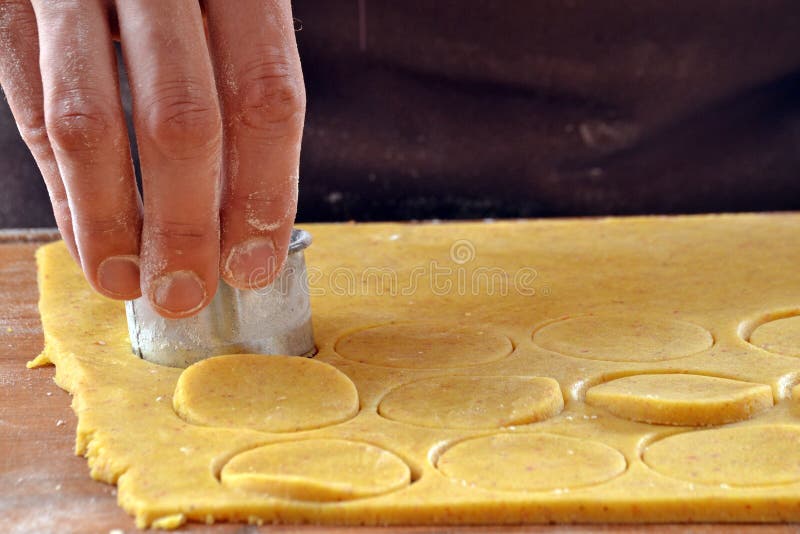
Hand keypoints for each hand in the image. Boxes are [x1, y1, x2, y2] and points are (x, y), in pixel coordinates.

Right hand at [0, 0, 304, 317]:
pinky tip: (86, 235)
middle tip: (189, 292)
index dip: (264, 191)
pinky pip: (29, 104)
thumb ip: (239, 81)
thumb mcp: (232, 0)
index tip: (255, 260)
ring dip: (113, 220)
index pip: (264, 96)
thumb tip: (247, 207)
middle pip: (182, 119)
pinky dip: (62, 185)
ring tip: (132, 282)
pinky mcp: (9, 1)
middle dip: (186, 223)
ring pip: (90, 121)